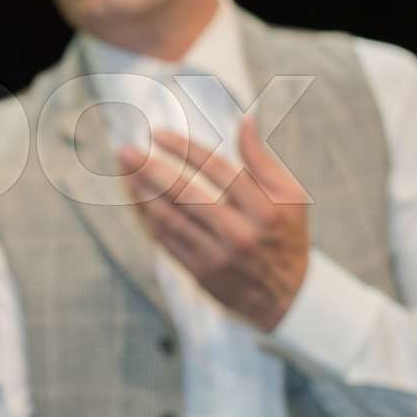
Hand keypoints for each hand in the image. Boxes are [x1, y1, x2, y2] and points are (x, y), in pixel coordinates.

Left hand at [118, 116, 309, 330]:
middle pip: (187, 193)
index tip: (157, 133)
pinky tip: (136, 198)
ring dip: (143, 193)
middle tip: (126, 151)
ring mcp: (218, 255)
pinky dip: (148, 217)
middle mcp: (240, 233)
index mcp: (264, 209)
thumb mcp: (290, 197)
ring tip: (125, 171)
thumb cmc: (285, 235)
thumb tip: (245, 119)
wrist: (284, 297)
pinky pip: (166, 239)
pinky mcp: (200, 272)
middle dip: (152, 169)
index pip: (218, 170)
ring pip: (171, 218)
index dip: (185, 149)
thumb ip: (262, 160)